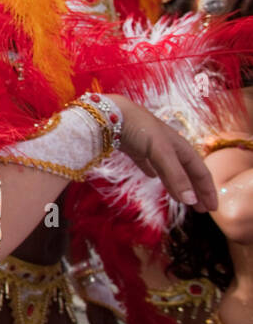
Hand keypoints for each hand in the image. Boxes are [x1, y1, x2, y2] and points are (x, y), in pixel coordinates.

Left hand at [107, 95, 218, 212]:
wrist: (111, 113)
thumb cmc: (141, 129)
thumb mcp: (161, 153)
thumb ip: (176, 176)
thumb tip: (191, 201)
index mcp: (181, 148)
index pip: (200, 173)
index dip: (207, 191)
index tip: (213, 209)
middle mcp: (170, 148)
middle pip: (188, 173)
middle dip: (196, 191)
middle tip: (202, 210)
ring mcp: (152, 148)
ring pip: (170, 171)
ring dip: (178, 186)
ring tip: (183, 200)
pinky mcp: (135, 148)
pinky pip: (148, 163)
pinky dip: (153, 171)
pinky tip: (152, 176)